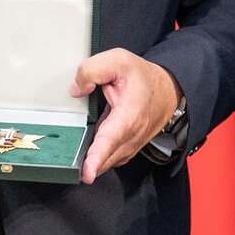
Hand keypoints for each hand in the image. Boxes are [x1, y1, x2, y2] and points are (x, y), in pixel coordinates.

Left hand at [70, 48, 179, 182]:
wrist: (168, 91)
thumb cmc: (143, 78)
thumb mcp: (118, 61)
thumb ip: (92, 71)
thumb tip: (75, 90)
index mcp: (129, 116)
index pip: (111, 141)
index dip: (97, 158)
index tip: (87, 173)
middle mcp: (131, 136)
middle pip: (105, 159)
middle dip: (86, 166)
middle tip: (66, 166)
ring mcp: (129, 146)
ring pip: (106, 162)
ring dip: (90, 164)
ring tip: (73, 160)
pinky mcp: (125, 149)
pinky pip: (108, 159)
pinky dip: (97, 160)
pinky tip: (86, 154)